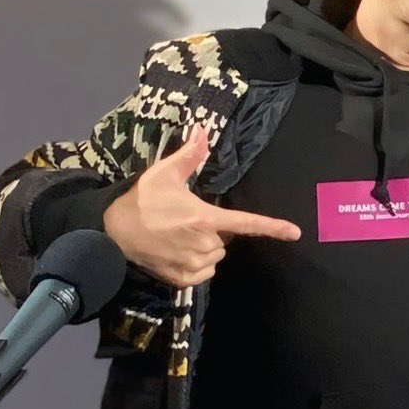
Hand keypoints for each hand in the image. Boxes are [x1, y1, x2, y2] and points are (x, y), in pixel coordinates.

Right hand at [103, 126, 300, 287]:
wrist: (113, 232)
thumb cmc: (142, 201)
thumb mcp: (164, 174)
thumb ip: (189, 155)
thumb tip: (203, 129)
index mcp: (205, 219)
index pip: (246, 223)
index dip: (272, 227)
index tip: (295, 232)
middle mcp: (204, 244)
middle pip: (224, 239)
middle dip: (212, 231)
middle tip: (185, 221)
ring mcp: (194, 264)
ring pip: (214, 256)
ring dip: (204, 248)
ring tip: (177, 237)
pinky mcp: (183, 279)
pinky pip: (203, 272)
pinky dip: (196, 264)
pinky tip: (176, 252)